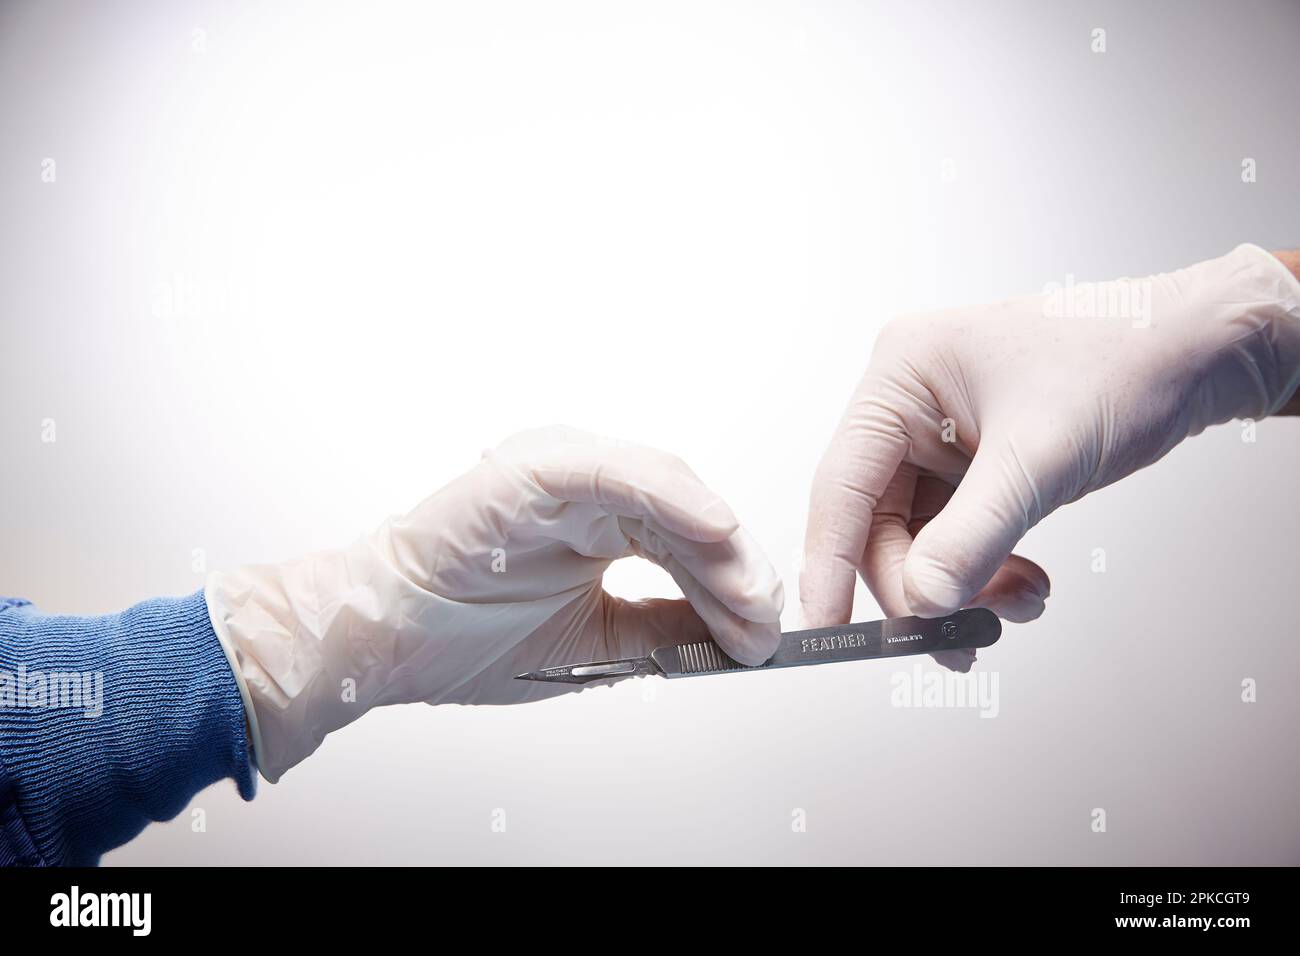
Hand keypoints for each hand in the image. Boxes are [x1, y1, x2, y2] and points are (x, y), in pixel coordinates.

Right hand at [207, 426, 782, 780]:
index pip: (688, 543)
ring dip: (716, 545)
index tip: (762, 635)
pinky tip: (714, 531)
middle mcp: (587, 488)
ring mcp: (561, 472)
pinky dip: (672, 498)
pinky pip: (618, 473)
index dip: (732, 586)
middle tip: (766, 621)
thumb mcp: (598, 642)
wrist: (385, 644)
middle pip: (688, 517)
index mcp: (600, 520)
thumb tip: (739, 633)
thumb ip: (665, 627)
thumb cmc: (468, 637)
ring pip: (665, 490)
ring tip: (750, 594)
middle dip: (735, 572)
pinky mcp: (535, 468)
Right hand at [802, 244, 1299, 669]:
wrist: (1201, 350)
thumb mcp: (1040, 456)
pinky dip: (987, 572)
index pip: (841, 483)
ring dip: (963, 586)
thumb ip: (972, 536)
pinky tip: (1026, 585)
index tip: (828, 628)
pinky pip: (958, 537)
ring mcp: (943, 437)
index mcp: (902, 374)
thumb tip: (923, 599)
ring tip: (1016, 605)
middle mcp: (911, 405)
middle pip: (879, 524)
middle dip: (924, 585)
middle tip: (960, 635)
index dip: (829, 562)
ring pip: (920, 540)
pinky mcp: (976, 464)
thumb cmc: (1125, 361)